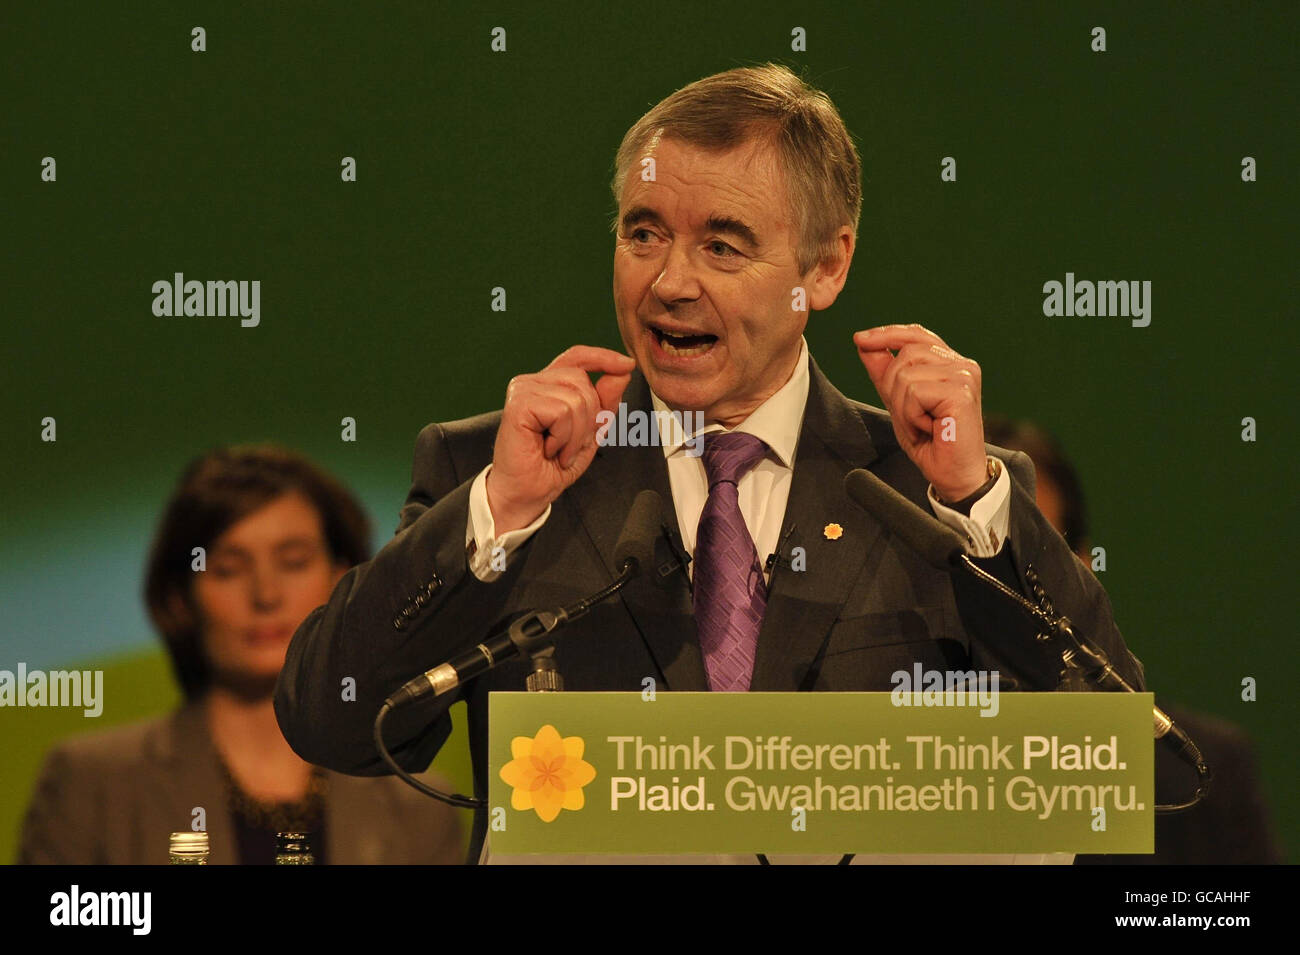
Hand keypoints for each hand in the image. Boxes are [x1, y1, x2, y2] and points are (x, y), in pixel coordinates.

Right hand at [487, 345, 634, 533]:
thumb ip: (605, 402)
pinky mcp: (518, 404)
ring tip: (558, 450)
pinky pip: (562, 412)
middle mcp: (533, 382)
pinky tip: (549, 449)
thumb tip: (622, 371)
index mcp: (548, 384)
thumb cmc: (551, 466)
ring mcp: (523, 390)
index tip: (627, 365)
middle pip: (582, 381)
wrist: (526, 494)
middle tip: (569, 445)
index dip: (603, 357)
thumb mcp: (591, 431)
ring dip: (575, 435)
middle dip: (589, 419)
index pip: (577, 357)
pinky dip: (563, 438)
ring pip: (575, 399)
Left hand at [853, 324, 987, 501]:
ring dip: (903, 406)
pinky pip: (914, 393)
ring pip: (906, 374)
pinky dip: (911, 416)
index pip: (916, 335)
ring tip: (921, 425)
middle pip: (906, 354)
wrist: (953, 475)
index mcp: (950, 363)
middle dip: (893, 387)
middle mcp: (962, 365)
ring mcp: (964, 376)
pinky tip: (927, 428)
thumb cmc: (931, 442)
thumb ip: (884, 373)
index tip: (859, 339)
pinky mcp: (961, 392)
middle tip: (910, 417)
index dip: (887, 334)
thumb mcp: (899, 402)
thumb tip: (863, 343)